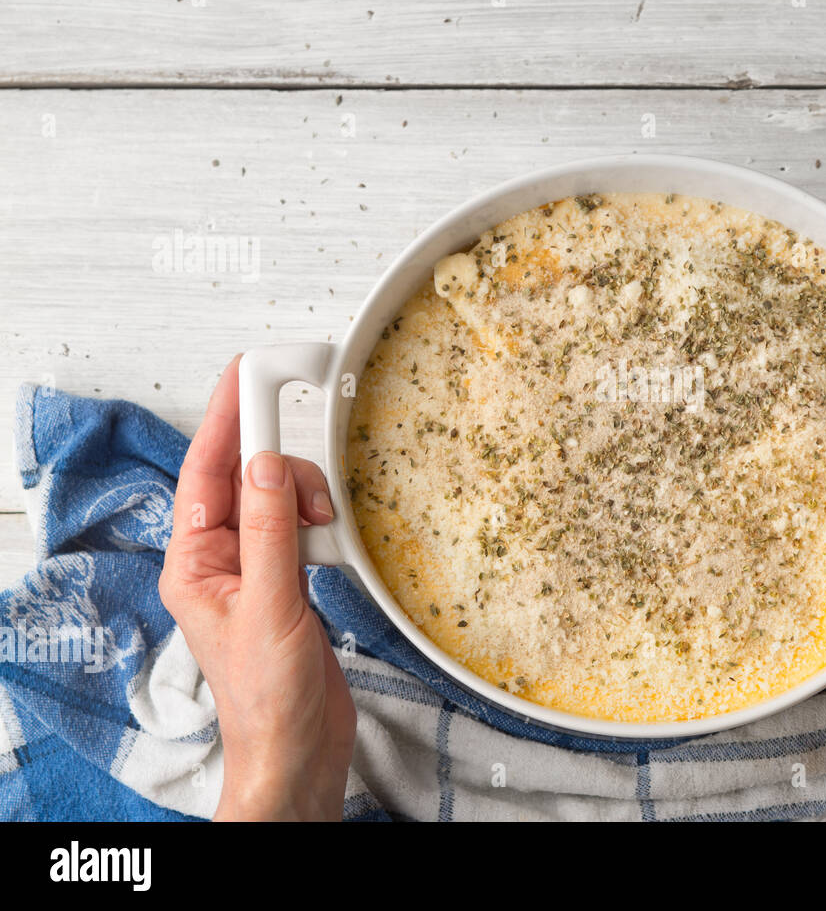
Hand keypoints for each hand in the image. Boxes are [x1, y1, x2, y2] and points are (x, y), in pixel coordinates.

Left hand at [159, 356, 355, 820]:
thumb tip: (266, 465)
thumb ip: (270, 531)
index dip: (226, 418)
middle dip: (282, 467)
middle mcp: (221, 561)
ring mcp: (257, 571)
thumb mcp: (270, 606)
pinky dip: (321, 521)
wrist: (301, 750)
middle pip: (245, 479)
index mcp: (194, 564)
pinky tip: (332, 535)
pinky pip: (302, 528)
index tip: (248, 373)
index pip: (205, 472)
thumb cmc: (269, 698)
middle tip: (312, 470)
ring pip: (279, 500)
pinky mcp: (290, 583)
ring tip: (326, 526)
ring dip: (307, 499)